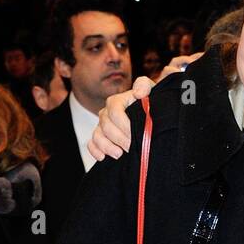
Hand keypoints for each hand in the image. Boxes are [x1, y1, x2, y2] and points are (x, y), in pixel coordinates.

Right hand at [87, 55, 204, 160]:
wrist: (149, 116)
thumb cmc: (150, 103)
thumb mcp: (151, 91)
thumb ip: (144, 86)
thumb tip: (138, 93)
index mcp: (117, 101)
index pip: (114, 111)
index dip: (124, 125)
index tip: (136, 135)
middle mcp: (107, 113)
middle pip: (106, 126)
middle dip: (119, 139)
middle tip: (132, 148)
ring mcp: (102, 126)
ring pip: (97, 135)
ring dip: (107, 146)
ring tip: (119, 154)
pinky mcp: (100, 137)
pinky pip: (92, 144)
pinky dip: (95, 151)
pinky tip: (103, 158)